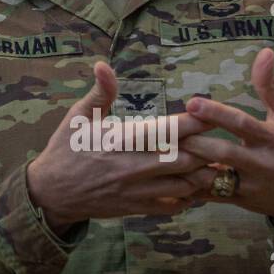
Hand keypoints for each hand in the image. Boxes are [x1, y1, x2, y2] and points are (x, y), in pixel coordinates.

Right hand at [27, 60, 217, 234]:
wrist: (51, 192)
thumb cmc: (66, 148)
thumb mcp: (77, 116)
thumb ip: (99, 92)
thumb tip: (103, 65)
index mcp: (119, 140)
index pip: (166, 131)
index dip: (194, 121)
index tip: (211, 111)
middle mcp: (131, 167)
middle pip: (184, 159)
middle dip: (206, 148)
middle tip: (222, 136)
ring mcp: (136, 191)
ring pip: (184, 186)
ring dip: (202, 173)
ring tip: (216, 159)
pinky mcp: (137, 208)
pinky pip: (174, 206)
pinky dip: (190, 196)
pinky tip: (196, 184)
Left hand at [179, 47, 273, 222]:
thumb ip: (270, 86)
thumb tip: (265, 52)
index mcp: (270, 138)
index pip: (241, 123)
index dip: (216, 113)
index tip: (191, 102)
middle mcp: (260, 162)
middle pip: (223, 153)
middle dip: (194, 144)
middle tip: (166, 132)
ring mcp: (250, 185)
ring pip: (215, 179)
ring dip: (188, 168)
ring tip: (162, 154)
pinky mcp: (241, 201)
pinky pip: (212, 197)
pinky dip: (191, 190)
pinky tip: (169, 178)